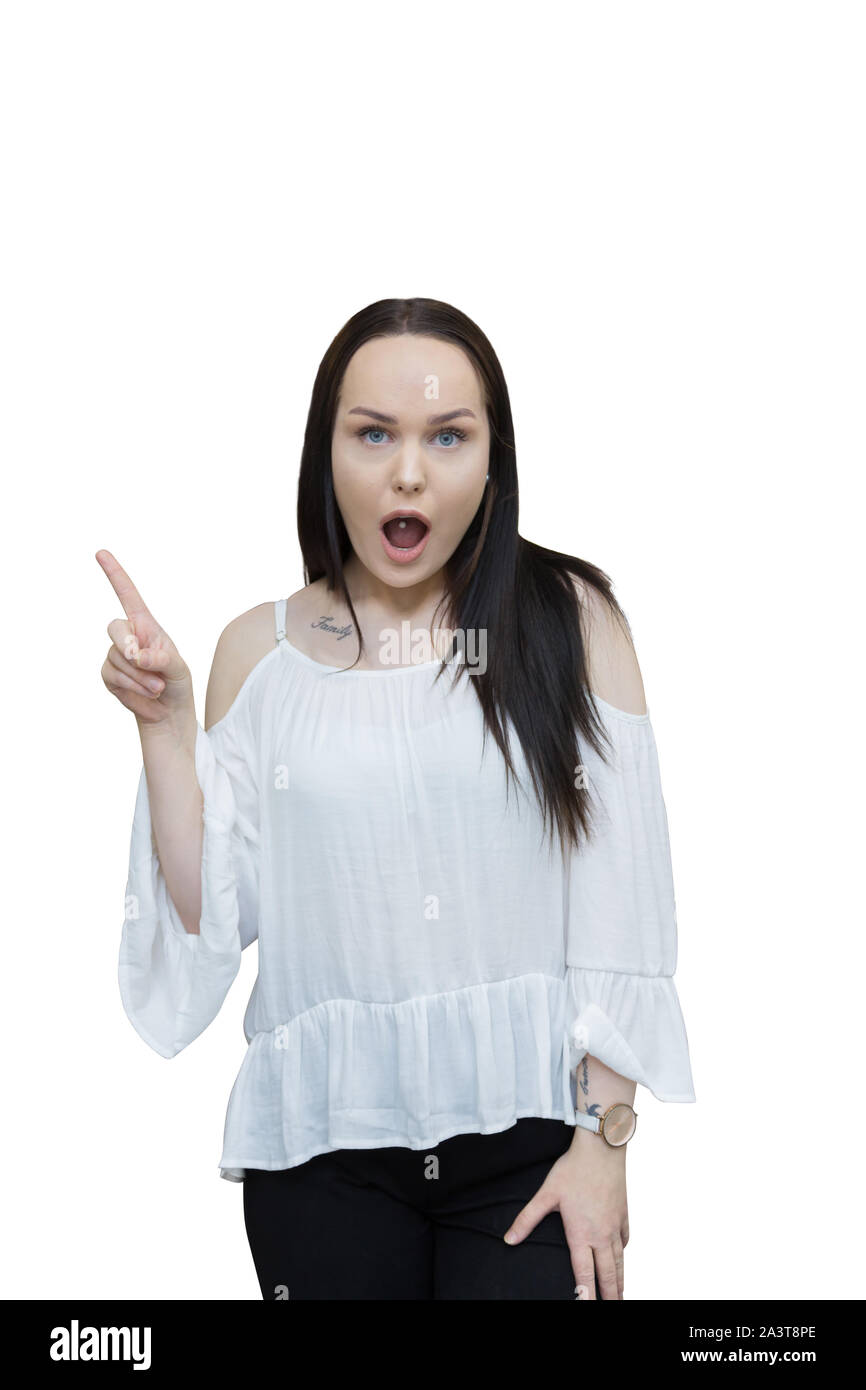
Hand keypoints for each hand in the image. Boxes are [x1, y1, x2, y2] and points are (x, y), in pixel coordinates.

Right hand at [96, 548, 193, 726]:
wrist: (168, 713)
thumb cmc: (176, 683)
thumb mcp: (178, 668)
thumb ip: (161, 658)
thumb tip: (137, 656)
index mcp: (146, 625)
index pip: (127, 595)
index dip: (115, 574)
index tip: (101, 553)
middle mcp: (128, 636)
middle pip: (114, 629)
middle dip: (127, 645)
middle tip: (143, 660)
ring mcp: (115, 656)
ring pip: (117, 660)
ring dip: (141, 678)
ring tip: (158, 687)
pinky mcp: (108, 676)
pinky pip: (113, 678)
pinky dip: (133, 689)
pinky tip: (147, 695)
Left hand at [502, 1138, 628, 1298]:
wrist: (602, 1149)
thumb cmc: (573, 1169)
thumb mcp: (546, 1193)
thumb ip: (527, 1219)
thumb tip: (509, 1239)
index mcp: (581, 1233)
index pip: (584, 1273)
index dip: (586, 1294)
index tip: (587, 1305)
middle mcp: (601, 1234)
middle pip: (607, 1273)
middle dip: (609, 1294)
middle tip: (613, 1307)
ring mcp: (615, 1225)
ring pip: (619, 1260)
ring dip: (619, 1280)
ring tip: (620, 1295)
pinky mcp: (623, 1213)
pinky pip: (625, 1240)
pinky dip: (622, 1253)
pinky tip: (620, 1257)